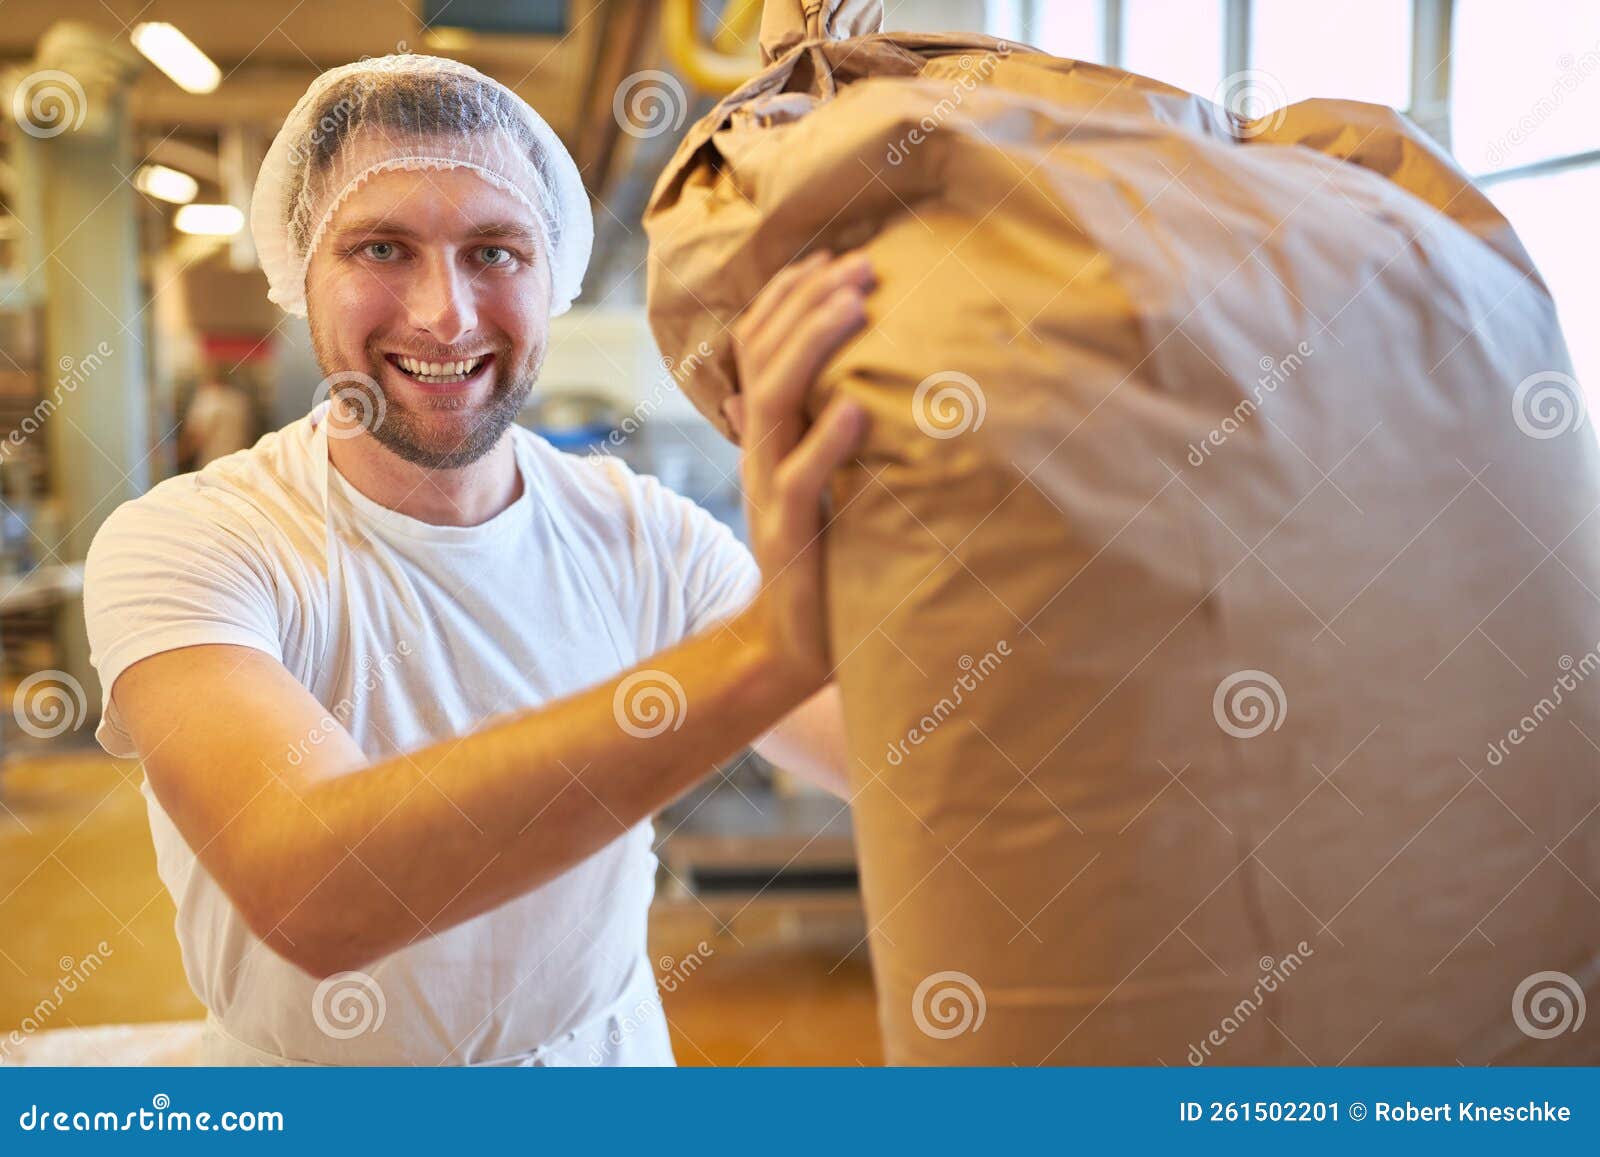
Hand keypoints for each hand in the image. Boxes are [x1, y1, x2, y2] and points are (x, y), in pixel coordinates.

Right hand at [725, 249, 874, 693]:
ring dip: (814, 347)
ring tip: (855, 307)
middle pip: (766, 358)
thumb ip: (804, 429)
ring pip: (777, 402)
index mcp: (765, 435)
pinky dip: (828, 443)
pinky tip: (859, 410)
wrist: (790, 641)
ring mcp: (769, 491)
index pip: (759, 346)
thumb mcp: (811, 479)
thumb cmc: (819, 555)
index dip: (789, 296)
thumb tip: (788, 379)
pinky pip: (802, 481)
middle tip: (861, 265)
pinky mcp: (791, 535)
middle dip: (809, 302)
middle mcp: (760, 453)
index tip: (836, 256)